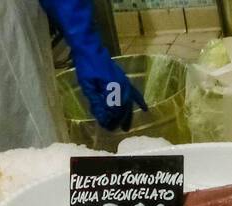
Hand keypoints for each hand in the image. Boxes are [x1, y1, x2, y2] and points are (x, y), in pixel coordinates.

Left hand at [39, 0, 146, 130]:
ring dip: (127, 116)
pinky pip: (134, 92)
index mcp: (112, 90)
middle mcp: (122, 88)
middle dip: (117, 121)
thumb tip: (103, 117)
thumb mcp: (88, 86)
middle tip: (111, 129)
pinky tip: (145, 109)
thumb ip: (96, 102)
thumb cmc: (86, 67)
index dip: (109, 120)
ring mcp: (125, 83)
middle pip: (121, 110)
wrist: (90, 48)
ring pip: (128, 104)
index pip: (113, 111)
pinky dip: (139, 101)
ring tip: (125, 127)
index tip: (104, 126)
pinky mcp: (124, 80)